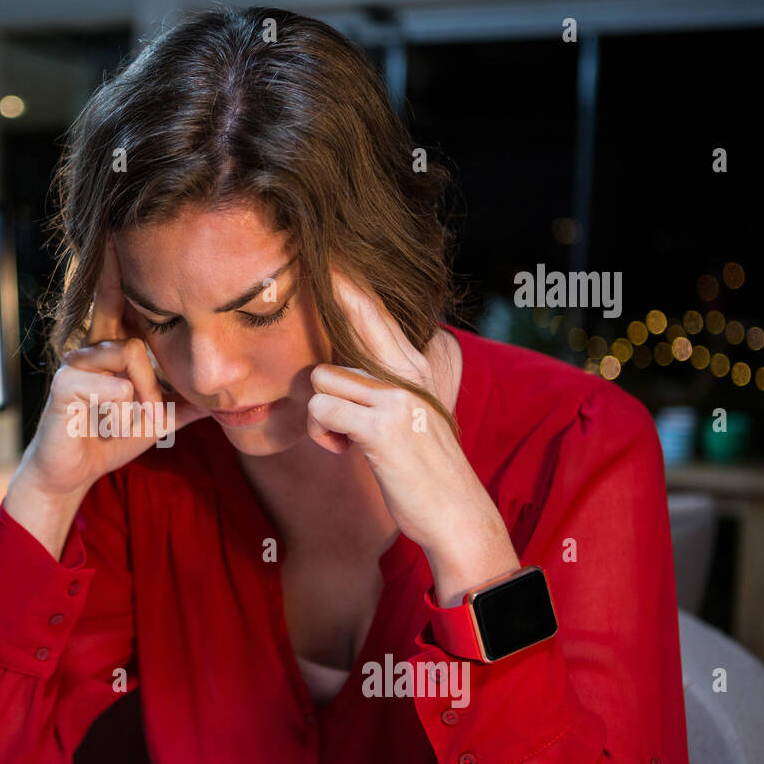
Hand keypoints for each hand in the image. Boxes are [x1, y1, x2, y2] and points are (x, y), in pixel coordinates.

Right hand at [20, 234, 208, 497]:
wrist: (71, 472)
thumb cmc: (108, 438)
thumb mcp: (156, 419)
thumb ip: (183, 402)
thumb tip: (220, 396)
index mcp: (111, 350)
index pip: (117, 302)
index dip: (116, 269)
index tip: (116, 231)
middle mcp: (92, 348)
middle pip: (142, 342)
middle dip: (154, 388)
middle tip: (152, 418)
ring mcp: (75, 363)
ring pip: (131, 359)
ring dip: (141, 402)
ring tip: (131, 424)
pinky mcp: (64, 385)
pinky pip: (113, 386)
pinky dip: (121, 410)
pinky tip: (106, 424)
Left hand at [305, 265, 515, 588]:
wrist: (455, 513)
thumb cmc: (426, 465)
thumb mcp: (415, 411)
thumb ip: (388, 380)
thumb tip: (343, 364)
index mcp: (420, 362)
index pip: (379, 310)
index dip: (351, 282)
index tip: (331, 251)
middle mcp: (412, 370)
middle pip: (355, 315)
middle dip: (331, 294)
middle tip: (308, 266)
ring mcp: (399, 395)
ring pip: (323, 378)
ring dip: (321, 414)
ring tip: (344, 436)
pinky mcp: (383, 426)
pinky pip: (323, 411)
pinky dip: (322, 434)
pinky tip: (343, 450)